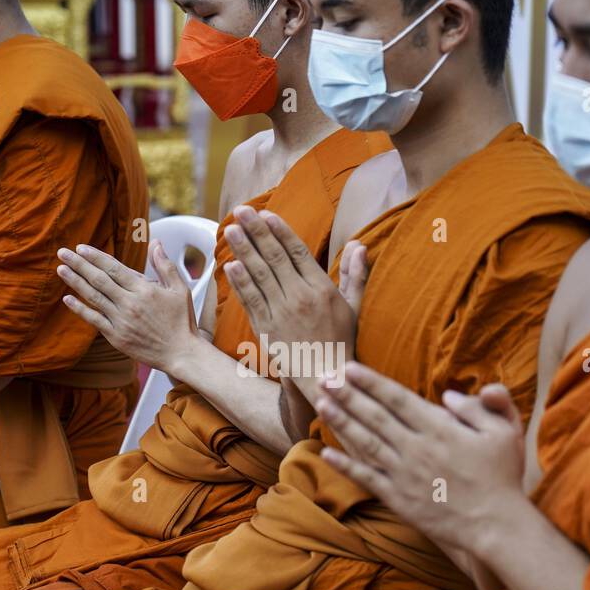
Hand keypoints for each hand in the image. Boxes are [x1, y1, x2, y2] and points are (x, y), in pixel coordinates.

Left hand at [57, 241, 197, 373]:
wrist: (180, 353)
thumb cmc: (181, 321)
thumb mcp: (180, 289)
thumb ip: (165, 265)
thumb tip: (156, 242)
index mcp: (144, 289)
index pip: (114, 268)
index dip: (95, 256)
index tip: (81, 248)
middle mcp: (129, 303)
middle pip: (99, 279)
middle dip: (79, 264)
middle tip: (62, 253)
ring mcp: (121, 320)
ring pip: (93, 297)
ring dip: (75, 282)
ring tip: (61, 269)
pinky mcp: (116, 336)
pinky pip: (94, 319)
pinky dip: (80, 309)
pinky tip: (67, 299)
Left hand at [224, 206, 364, 397]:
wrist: (326, 378)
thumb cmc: (342, 342)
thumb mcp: (354, 307)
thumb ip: (356, 274)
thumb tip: (360, 244)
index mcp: (322, 289)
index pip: (298, 252)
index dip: (280, 231)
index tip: (267, 214)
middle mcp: (300, 297)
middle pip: (274, 257)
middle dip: (256, 231)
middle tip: (241, 210)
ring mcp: (281, 313)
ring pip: (259, 275)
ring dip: (243, 250)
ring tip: (231, 230)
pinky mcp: (266, 329)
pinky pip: (251, 301)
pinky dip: (240, 283)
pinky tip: (230, 266)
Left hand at [318, 361, 528, 567]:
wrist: (495, 526)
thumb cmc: (502, 477)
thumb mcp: (505, 432)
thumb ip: (481, 406)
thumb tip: (448, 395)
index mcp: (440, 429)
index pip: (398, 398)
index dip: (372, 382)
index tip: (350, 368)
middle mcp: (416, 449)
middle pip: (375, 416)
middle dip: (348, 395)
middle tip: (325, 378)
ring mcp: (404, 475)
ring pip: (366, 443)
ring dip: (342, 422)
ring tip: (322, 404)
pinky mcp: (399, 500)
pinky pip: (367, 479)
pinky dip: (345, 466)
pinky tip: (326, 453)